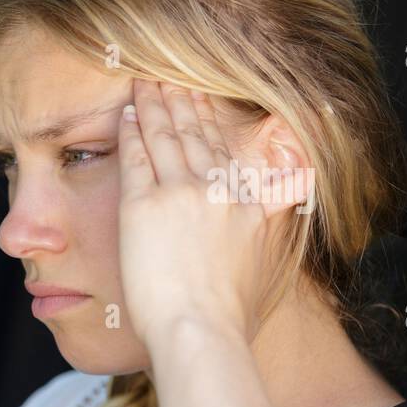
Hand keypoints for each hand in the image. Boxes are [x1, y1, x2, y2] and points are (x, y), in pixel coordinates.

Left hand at [116, 79, 290, 347]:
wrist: (200, 331)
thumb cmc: (228, 318)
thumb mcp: (266, 268)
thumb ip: (269, 230)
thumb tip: (281, 210)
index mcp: (248, 206)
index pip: (226, 153)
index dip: (211, 123)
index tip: (202, 100)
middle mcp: (218, 192)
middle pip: (196, 136)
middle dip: (182, 102)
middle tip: (171, 76)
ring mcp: (180, 195)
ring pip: (166, 138)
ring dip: (154, 106)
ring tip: (146, 82)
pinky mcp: (144, 206)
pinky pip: (136, 158)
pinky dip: (131, 133)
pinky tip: (125, 114)